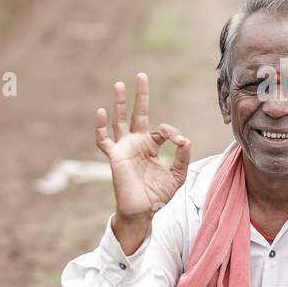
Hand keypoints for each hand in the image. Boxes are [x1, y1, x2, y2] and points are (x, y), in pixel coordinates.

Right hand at [95, 72, 190, 224]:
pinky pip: (104, 140)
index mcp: (152, 146)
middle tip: (142, 75)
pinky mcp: (115, 156)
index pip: (162, 129)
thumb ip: (183, 158)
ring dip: (120, 103)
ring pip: (120, 120)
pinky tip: (101, 112)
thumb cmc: (159, 194)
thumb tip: (186, 139)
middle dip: (140, 95)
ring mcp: (125, 148)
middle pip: (138, 113)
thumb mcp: (177, 176)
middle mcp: (137, 143)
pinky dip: (101, 127)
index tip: (180, 142)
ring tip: (120, 84)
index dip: (172, 132)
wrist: (143, 211)